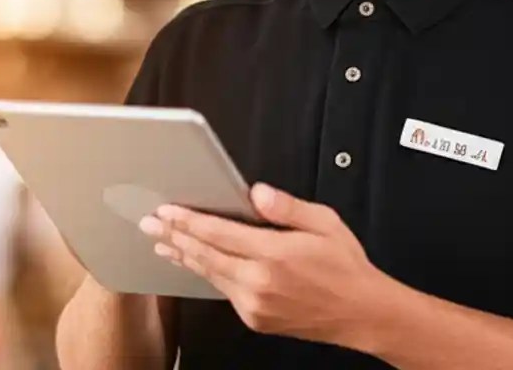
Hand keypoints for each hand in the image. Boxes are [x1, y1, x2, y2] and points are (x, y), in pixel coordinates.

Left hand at [138, 183, 392, 346]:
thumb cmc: (345, 267)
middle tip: (150, 223)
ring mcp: (254, 305)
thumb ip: (287, 207)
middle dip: (175, 237)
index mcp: (275, 255)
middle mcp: (259, 283)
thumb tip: (257, 193)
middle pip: (205, 255)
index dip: (189, 220)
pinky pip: (223, 290)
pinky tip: (196, 263)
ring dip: (184, 256)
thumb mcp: (325, 223)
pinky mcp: (254, 319)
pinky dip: (206, 273)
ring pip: (210, 274)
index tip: (168, 210)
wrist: (361, 313)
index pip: (219, 233)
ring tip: (162, 243)